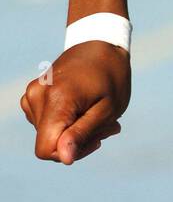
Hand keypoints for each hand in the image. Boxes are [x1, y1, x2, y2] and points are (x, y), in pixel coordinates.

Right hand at [21, 41, 130, 164]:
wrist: (100, 42)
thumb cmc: (111, 75)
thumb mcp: (107, 108)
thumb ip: (83, 134)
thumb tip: (64, 158)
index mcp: (56, 100)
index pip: (47, 149)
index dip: (72, 152)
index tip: (96, 139)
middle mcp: (36, 96)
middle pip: (49, 143)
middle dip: (78, 141)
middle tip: (107, 124)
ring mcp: (32, 94)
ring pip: (48, 134)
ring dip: (74, 131)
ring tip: (97, 113)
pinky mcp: (33, 94)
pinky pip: (45, 123)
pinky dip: (65, 122)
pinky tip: (83, 108)